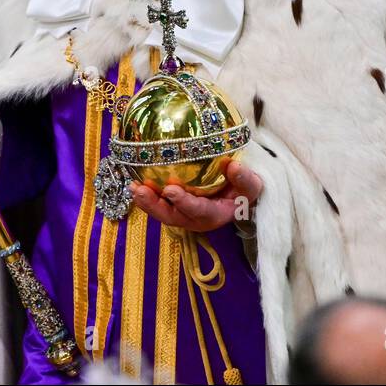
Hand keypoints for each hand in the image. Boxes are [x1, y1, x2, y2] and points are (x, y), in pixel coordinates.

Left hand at [129, 159, 263, 233]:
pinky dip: (146, 195)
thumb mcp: (252, 185)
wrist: (239, 196)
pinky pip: (159, 204)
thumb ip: (245, 178)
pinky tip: (134, 181)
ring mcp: (184, 215)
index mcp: (215, 215)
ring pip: (162, 213)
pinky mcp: (175, 208)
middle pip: (173, 217)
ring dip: (146, 202)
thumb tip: (233, 166)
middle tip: (140, 191)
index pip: (199, 210)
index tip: (171, 189)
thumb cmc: (245, 190)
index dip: (184, 202)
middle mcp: (196, 220)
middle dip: (155, 206)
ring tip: (132, 186)